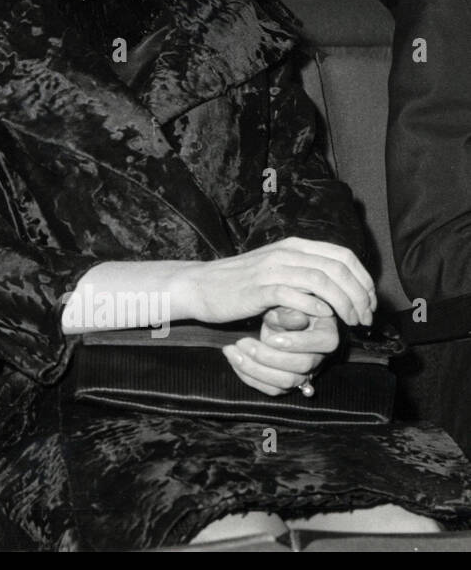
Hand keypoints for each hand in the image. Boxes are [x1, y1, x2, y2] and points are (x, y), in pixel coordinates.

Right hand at [184, 236, 375, 326]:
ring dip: (344, 304)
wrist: (200, 286)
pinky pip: (295, 293)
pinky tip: (324, 318)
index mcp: (294, 246)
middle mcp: (285, 253)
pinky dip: (315, 306)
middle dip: (360, 295)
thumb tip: (340, 290)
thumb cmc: (240, 284)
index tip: (370, 303)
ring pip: (322, 280)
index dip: (364, 280)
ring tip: (351, 322)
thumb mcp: (277, 270)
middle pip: (338, 268)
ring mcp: (272, 269)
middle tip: (365, 318)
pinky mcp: (259, 289)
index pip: (344, 255)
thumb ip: (304, 273)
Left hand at [222, 306, 338, 395]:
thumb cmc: (281, 308)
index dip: (298, 342)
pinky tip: (234, 360)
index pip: (326, 342)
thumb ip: (289, 310)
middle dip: (268, 356)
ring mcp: (304, 372)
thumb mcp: (283, 301)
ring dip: (254, 368)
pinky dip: (249, 377)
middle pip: (302, 366)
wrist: (272, 319)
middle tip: (242, 342)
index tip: (270, 338)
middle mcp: (319, 355)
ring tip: (231, 351)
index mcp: (325, 331)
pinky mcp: (288, 383)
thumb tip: (296, 320)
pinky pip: (272, 389)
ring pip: (286, 382)